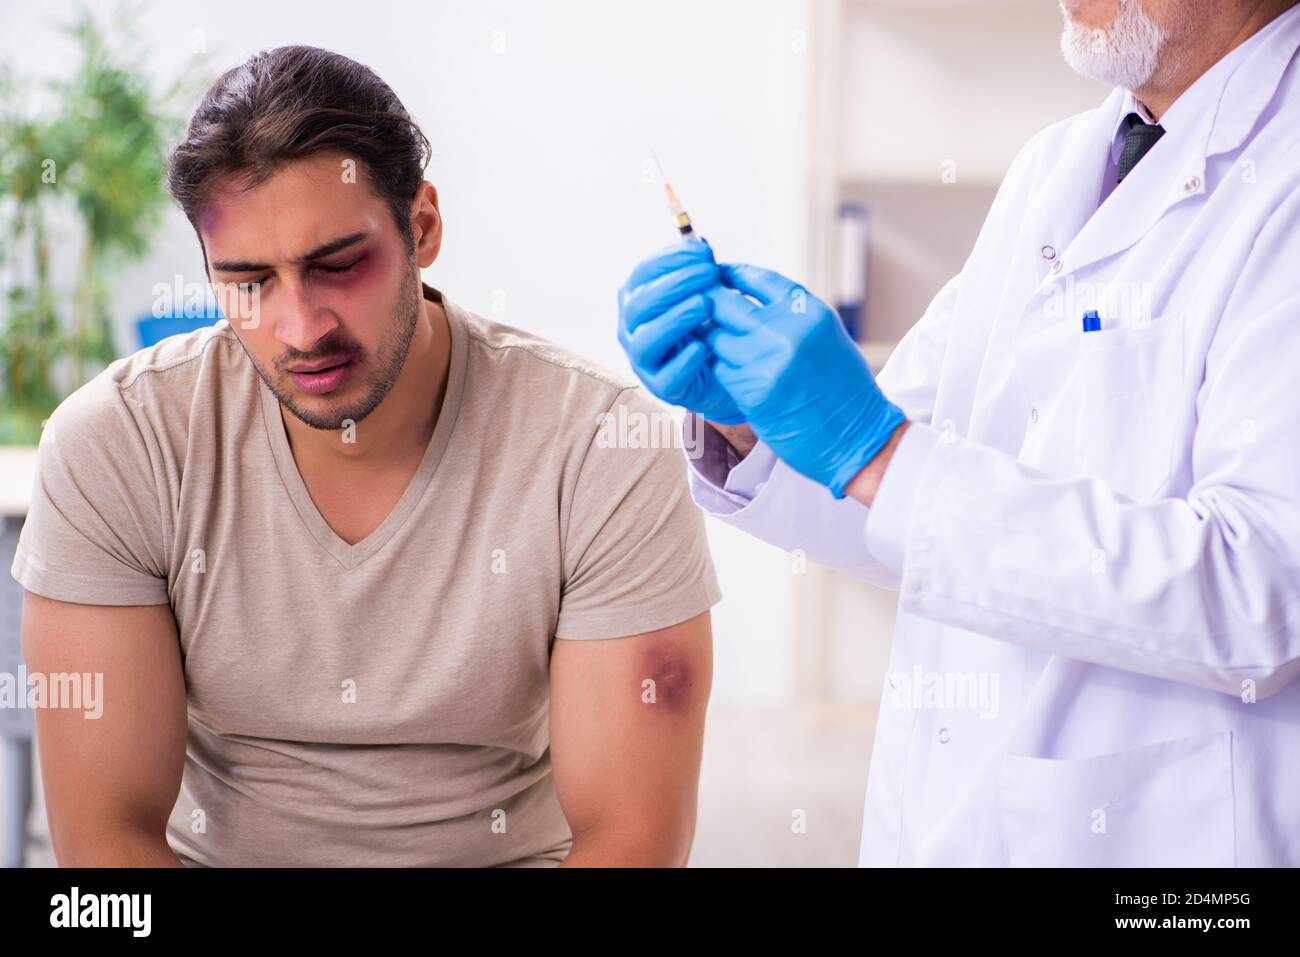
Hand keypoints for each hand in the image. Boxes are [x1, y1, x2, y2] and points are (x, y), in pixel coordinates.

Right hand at [617, 240, 745, 425]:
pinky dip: (684, 361)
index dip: (671, 259)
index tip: (703, 251)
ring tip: (705, 305)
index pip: (643, 274)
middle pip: (641, 304)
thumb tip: (700, 244)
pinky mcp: (661, 387)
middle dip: (676, 285)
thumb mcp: (700, 293)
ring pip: (647, 340)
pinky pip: (667, 376)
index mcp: (637, 299)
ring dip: (676, 319)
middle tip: (710, 273)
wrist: (718, 371)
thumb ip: (696, 270)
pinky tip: (704, 347)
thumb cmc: (703, 325)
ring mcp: (643, 359)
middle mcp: (631, 328)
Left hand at [706, 264, 906, 497]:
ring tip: (719, 347)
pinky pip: (720, 370)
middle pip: (727, 304)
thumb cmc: (843, 388)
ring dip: (713, 342)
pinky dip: (721, 371)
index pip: (758, 279)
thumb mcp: (825, 336)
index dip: (733, 274)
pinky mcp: (752, 392)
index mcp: (808, 312)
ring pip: (716, 338)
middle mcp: (787, 331)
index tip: (718, 274)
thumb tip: (748, 296)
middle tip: (700, 308)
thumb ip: (790, 315)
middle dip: (710, 305)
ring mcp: (767, 362)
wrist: (854, 436)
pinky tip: (733, 376)